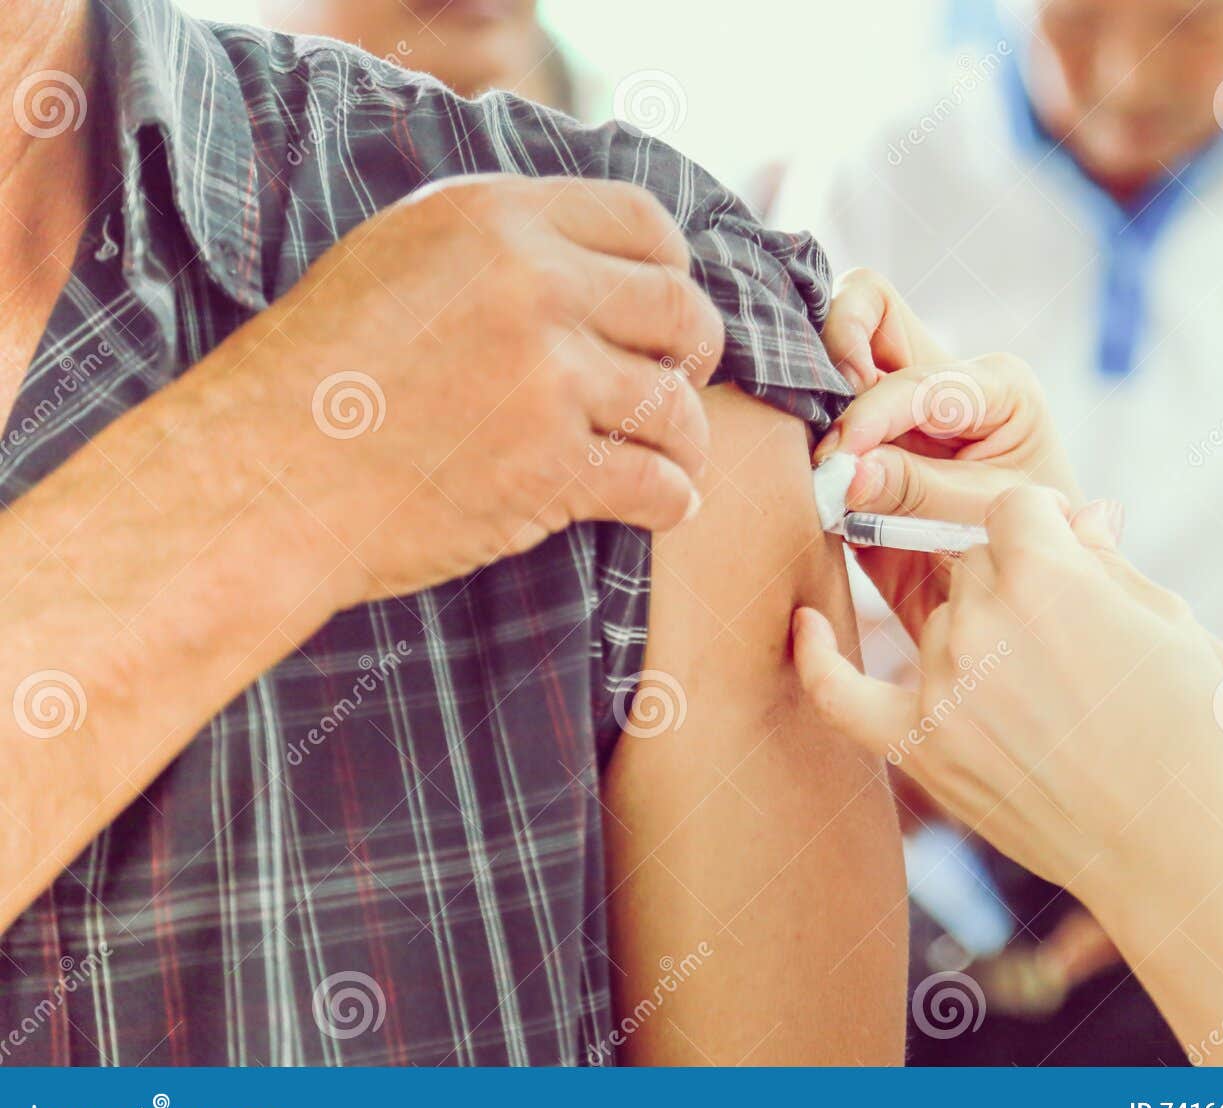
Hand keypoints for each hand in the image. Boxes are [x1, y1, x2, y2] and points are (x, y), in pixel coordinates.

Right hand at [221, 175, 723, 605]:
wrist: (258, 480)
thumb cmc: (315, 376)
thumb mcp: (398, 256)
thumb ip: (498, 244)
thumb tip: (594, 261)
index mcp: (496, 217)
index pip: (645, 224)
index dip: (672, 272)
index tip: (664, 314)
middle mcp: (533, 284)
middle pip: (681, 310)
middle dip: (694, 355)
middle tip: (679, 385)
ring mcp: (546, 377)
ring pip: (678, 406)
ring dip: (686, 441)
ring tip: (671, 459)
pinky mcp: (550, 467)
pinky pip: (658, 482)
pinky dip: (671, 500)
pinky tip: (663, 505)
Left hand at [792, 486, 1222, 895]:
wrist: (1176, 847)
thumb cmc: (1194, 729)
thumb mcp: (1169, 620)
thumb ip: (1103, 559)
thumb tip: (1077, 516)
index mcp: (1046, 573)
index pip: (1012, 508)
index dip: (1041, 527)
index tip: (1062, 552)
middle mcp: (982, 620)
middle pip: (971, 564)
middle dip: (1012, 584)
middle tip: (1064, 643)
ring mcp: (941, 684)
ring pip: (936, 621)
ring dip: (972, 636)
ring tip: (1044, 697)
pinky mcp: (918, 746)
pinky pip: (840, 692)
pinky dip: (818, 657)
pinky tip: (806, 623)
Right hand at [815, 270, 1087, 638]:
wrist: (1020, 598)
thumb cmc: (1029, 549)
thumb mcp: (991, 518)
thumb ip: (921, 492)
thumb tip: (847, 472)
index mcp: (995, 387)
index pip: (919, 373)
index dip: (876, 411)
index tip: (845, 457)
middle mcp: (941, 380)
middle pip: (870, 310)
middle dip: (834, 345)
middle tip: (818, 412)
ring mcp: (894, 408)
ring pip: (833, 348)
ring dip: (809, 387)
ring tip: (808, 448)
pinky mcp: (858, 443)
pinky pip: (812, 411)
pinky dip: (795, 428)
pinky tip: (795, 468)